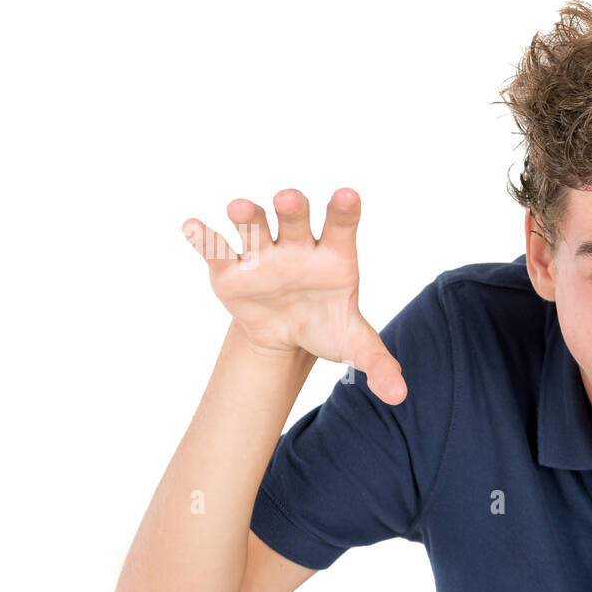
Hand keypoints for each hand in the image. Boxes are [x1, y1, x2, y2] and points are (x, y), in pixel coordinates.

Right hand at [181, 188, 406, 404]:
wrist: (286, 335)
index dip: (343, 211)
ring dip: (247, 216)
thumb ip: (380, 364)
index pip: (341, 227)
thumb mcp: (355, 345)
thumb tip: (399, 396)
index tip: (347, 195)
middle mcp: (297, 247)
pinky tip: (193, 228)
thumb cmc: (326, 327)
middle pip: (294, 219)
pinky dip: (204, 239)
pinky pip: (216, 251)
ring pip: (254, 227)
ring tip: (238, 209)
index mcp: (333, 256)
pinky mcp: (230, 270)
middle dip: (291, 208)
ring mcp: (262, 255)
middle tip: (289, 200)